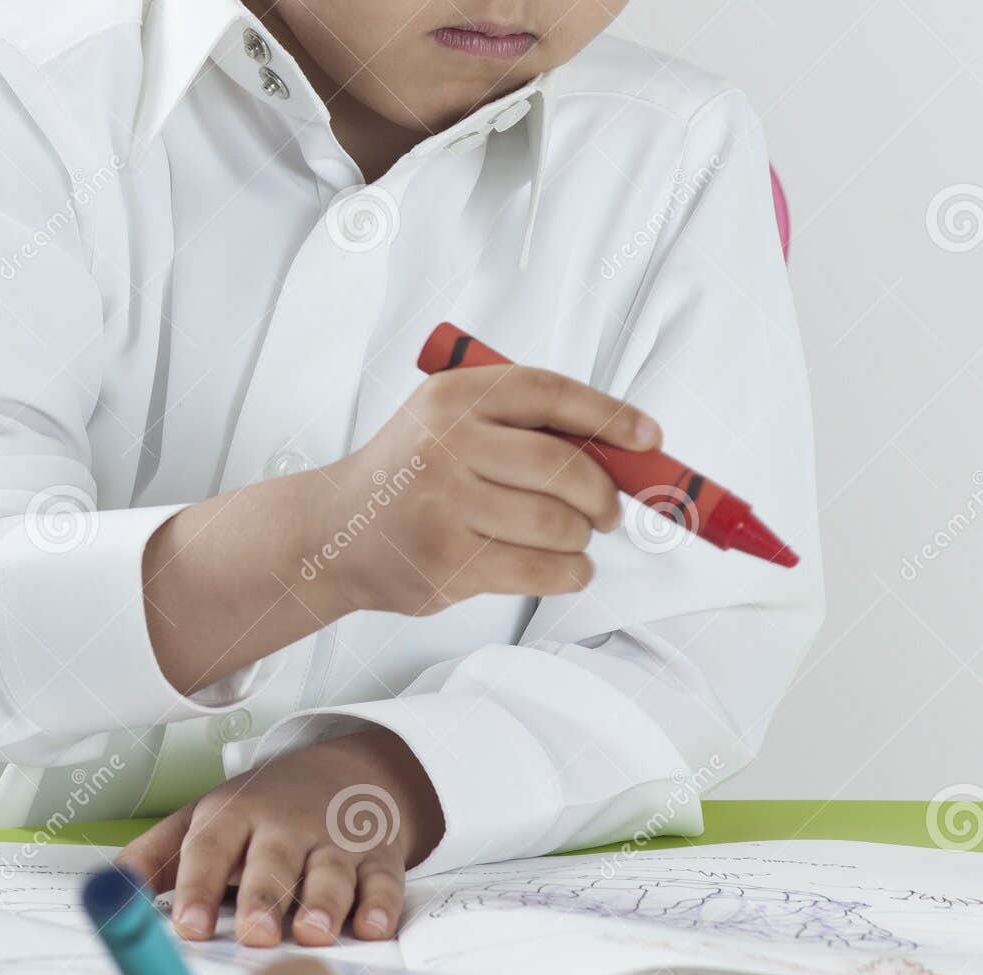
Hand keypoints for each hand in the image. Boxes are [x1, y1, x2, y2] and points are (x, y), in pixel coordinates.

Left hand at [117, 727, 443, 945]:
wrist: (345, 772)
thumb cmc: (262, 811)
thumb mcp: (202, 820)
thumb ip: (153, 858)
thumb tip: (103, 893)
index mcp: (235, 817)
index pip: (211, 850)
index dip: (199, 888)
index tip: (188, 926)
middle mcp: (286, 826)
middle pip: (273, 861)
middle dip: (265, 898)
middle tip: (256, 935)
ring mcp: (335, 841)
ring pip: (330, 872)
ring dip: (324, 903)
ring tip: (314, 934)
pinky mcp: (378, 857)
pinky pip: (383, 881)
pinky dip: (381, 905)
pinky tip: (373, 927)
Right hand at [141, 364, 656, 694]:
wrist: (333, 532)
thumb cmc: (409, 477)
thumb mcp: (448, 424)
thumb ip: (519, 426)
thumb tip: (624, 450)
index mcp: (453, 397)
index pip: (549, 393)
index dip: (610, 415)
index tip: (649, 438)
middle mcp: (446, 444)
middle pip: (563, 466)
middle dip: (604, 495)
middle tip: (610, 512)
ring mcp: (444, 505)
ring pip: (556, 523)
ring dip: (583, 539)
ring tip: (577, 540)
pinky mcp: (448, 561)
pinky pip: (538, 569)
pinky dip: (569, 572)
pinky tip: (566, 568)